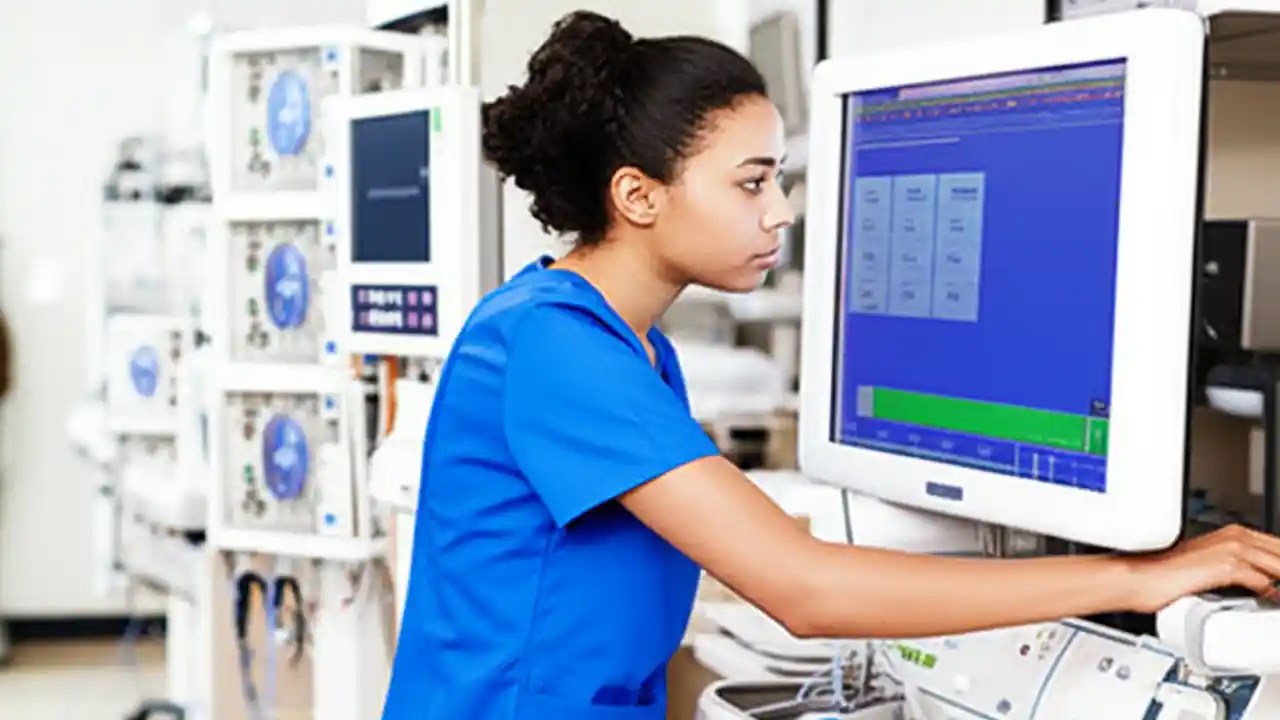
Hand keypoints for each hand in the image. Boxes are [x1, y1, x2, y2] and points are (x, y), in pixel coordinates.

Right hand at [1125, 524, 1279, 612]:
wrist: (1138, 577)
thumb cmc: (1162, 574)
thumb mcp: (1207, 566)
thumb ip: (1235, 569)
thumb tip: (1262, 584)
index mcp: (1232, 533)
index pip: (1277, 547)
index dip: (1279, 561)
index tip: (1279, 577)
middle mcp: (1234, 537)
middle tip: (1278, 588)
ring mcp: (1231, 549)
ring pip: (1278, 565)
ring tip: (1277, 595)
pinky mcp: (1226, 566)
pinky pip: (1266, 583)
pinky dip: (1274, 594)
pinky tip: (1273, 600)